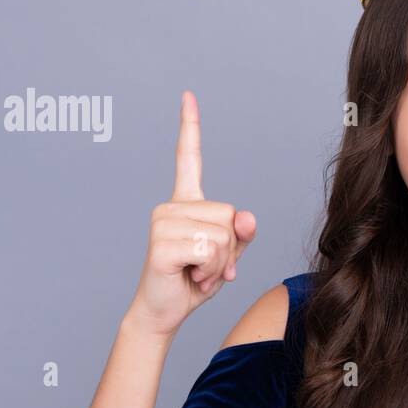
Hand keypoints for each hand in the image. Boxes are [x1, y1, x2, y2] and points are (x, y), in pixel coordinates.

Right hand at [123, 90, 256, 337]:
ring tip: (196, 271)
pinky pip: (209, 250)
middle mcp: (171, 206)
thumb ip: (241, 234)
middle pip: (230, 216)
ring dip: (219, 263)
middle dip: (229, 249)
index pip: (188, 158)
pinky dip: (210, 271)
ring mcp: (163, 221)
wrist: (164, 312)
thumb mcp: (227, 256)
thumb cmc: (193, 281)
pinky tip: (190, 276)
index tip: (188, 96)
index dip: (189, 127)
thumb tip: (246, 218)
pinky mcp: (161, 242)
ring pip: (223, 235)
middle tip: (205, 265)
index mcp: (186, 203)